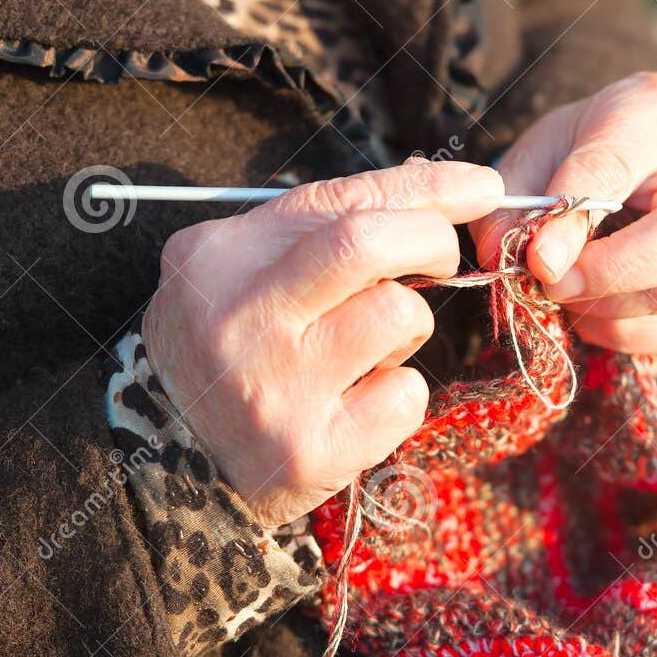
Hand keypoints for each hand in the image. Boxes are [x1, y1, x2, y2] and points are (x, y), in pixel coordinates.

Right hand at [143, 161, 502, 524]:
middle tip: (441, 258)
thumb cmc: (229, 356)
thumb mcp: (241, 277)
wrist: (174, 470)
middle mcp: (241, 318)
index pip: (337, 200)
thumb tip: (426, 189)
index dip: (424, 186)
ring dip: (409, 325)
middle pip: (367, 243)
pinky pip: (405, 395)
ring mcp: (274, 388)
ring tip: (373, 350)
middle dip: (429, 239)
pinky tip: (360, 405)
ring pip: (396, 314)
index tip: (481, 185)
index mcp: (218, 258)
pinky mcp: (310, 449)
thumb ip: (318, 232)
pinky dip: (401, 394)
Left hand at [472, 72, 656, 355]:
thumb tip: (500, 253)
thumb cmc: (587, 150)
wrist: (641, 163)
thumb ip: (514, 197)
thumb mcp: (540, 151)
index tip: (536, 257)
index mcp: (656, 114)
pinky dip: (618, 331)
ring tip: (564, 290)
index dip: (573, 219)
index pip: (616, 167)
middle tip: (551, 284)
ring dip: (605, 306)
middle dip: (606, 272)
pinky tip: (589, 309)